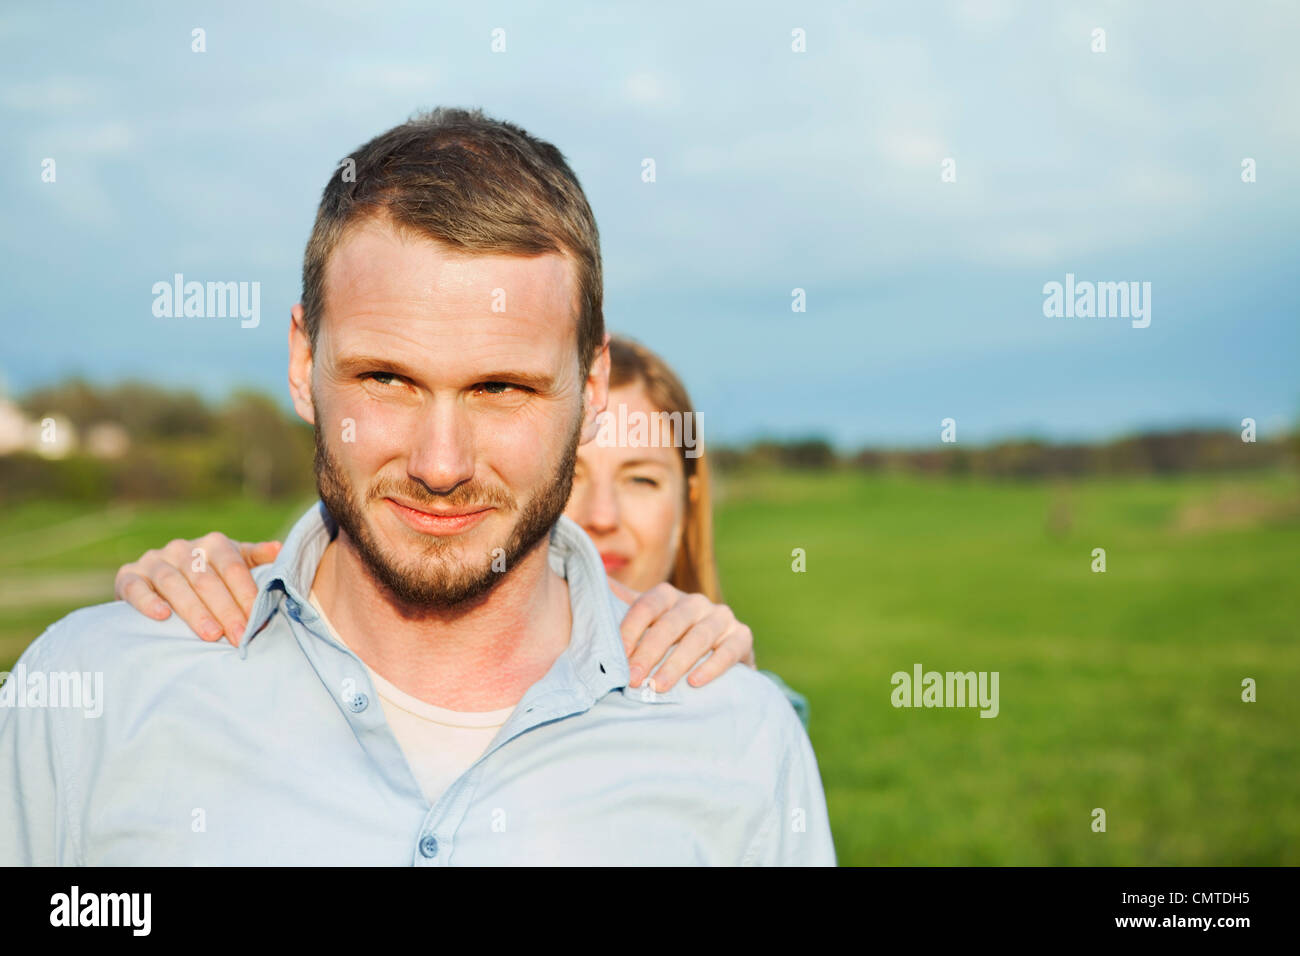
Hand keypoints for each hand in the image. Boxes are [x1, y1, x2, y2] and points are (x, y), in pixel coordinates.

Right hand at [113, 533, 281, 646]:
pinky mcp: (127, 575)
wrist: (157, 581)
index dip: (246, 595)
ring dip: (194, 610)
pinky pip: (136, 587)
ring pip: (174, 583)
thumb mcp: (234, 562)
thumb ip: (256, 557)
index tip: (258, 621)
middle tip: (238, 636)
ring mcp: (154, 560)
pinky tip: (161, 616)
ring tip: (210, 634)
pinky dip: (148, 601)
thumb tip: (280, 549)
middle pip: (207, 579)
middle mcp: (182, 548)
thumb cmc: (208, 575)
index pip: (233, 569)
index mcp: (213, 543)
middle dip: (225, 609)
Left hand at [609, 579, 756, 692]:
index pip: (646, 606)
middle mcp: (696, 602)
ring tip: (658, 687)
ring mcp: (721, 617)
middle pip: (671, 623)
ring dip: (676, 663)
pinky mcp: (742, 637)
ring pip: (699, 637)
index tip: (615, 655)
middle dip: (649, 652)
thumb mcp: (646, 624)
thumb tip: (586, 583)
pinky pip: (728, 650)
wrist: (719, 656)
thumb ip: (619, 605)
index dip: (630, 630)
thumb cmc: (671, 642)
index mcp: (668, 596)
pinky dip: (712, 667)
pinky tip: (694, 683)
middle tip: (633, 678)